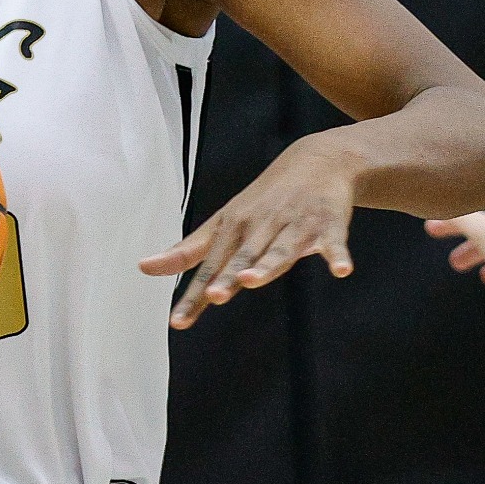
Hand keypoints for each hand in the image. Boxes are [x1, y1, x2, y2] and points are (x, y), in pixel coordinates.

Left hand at [139, 138, 355, 329]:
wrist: (316, 161)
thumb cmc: (263, 201)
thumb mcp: (223, 222)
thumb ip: (187, 250)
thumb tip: (143, 267)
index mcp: (234, 228)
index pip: (211, 266)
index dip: (194, 294)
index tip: (177, 322)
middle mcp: (262, 225)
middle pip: (243, 256)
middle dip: (229, 276)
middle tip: (214, 295)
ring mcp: (296, 224)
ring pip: (281, 249)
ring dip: (269, 264)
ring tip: (254, 280)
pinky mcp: (329, 224)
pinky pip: (334, 243)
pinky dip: (337, 255)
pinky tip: (341, 270)